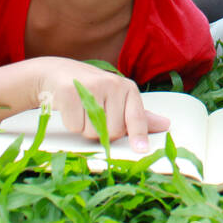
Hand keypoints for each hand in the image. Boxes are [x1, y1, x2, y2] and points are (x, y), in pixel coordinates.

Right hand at [34, 58, 168, 152]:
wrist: (57, 73)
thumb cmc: (91, 89)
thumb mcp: (117, 98)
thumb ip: (138, 115)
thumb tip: (165, 125)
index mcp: (128, 88)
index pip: (137, 116)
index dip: (139, 134)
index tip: (141, 150)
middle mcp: (113, 85)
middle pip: (113, 131)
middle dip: (102, 132)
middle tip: (94, 116)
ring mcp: (91, 87)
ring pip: (93, 132)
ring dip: (85, 128)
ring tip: (81, 110)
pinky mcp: (70, 91)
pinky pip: (74, 126)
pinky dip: (71, 123)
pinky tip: (70, 108)